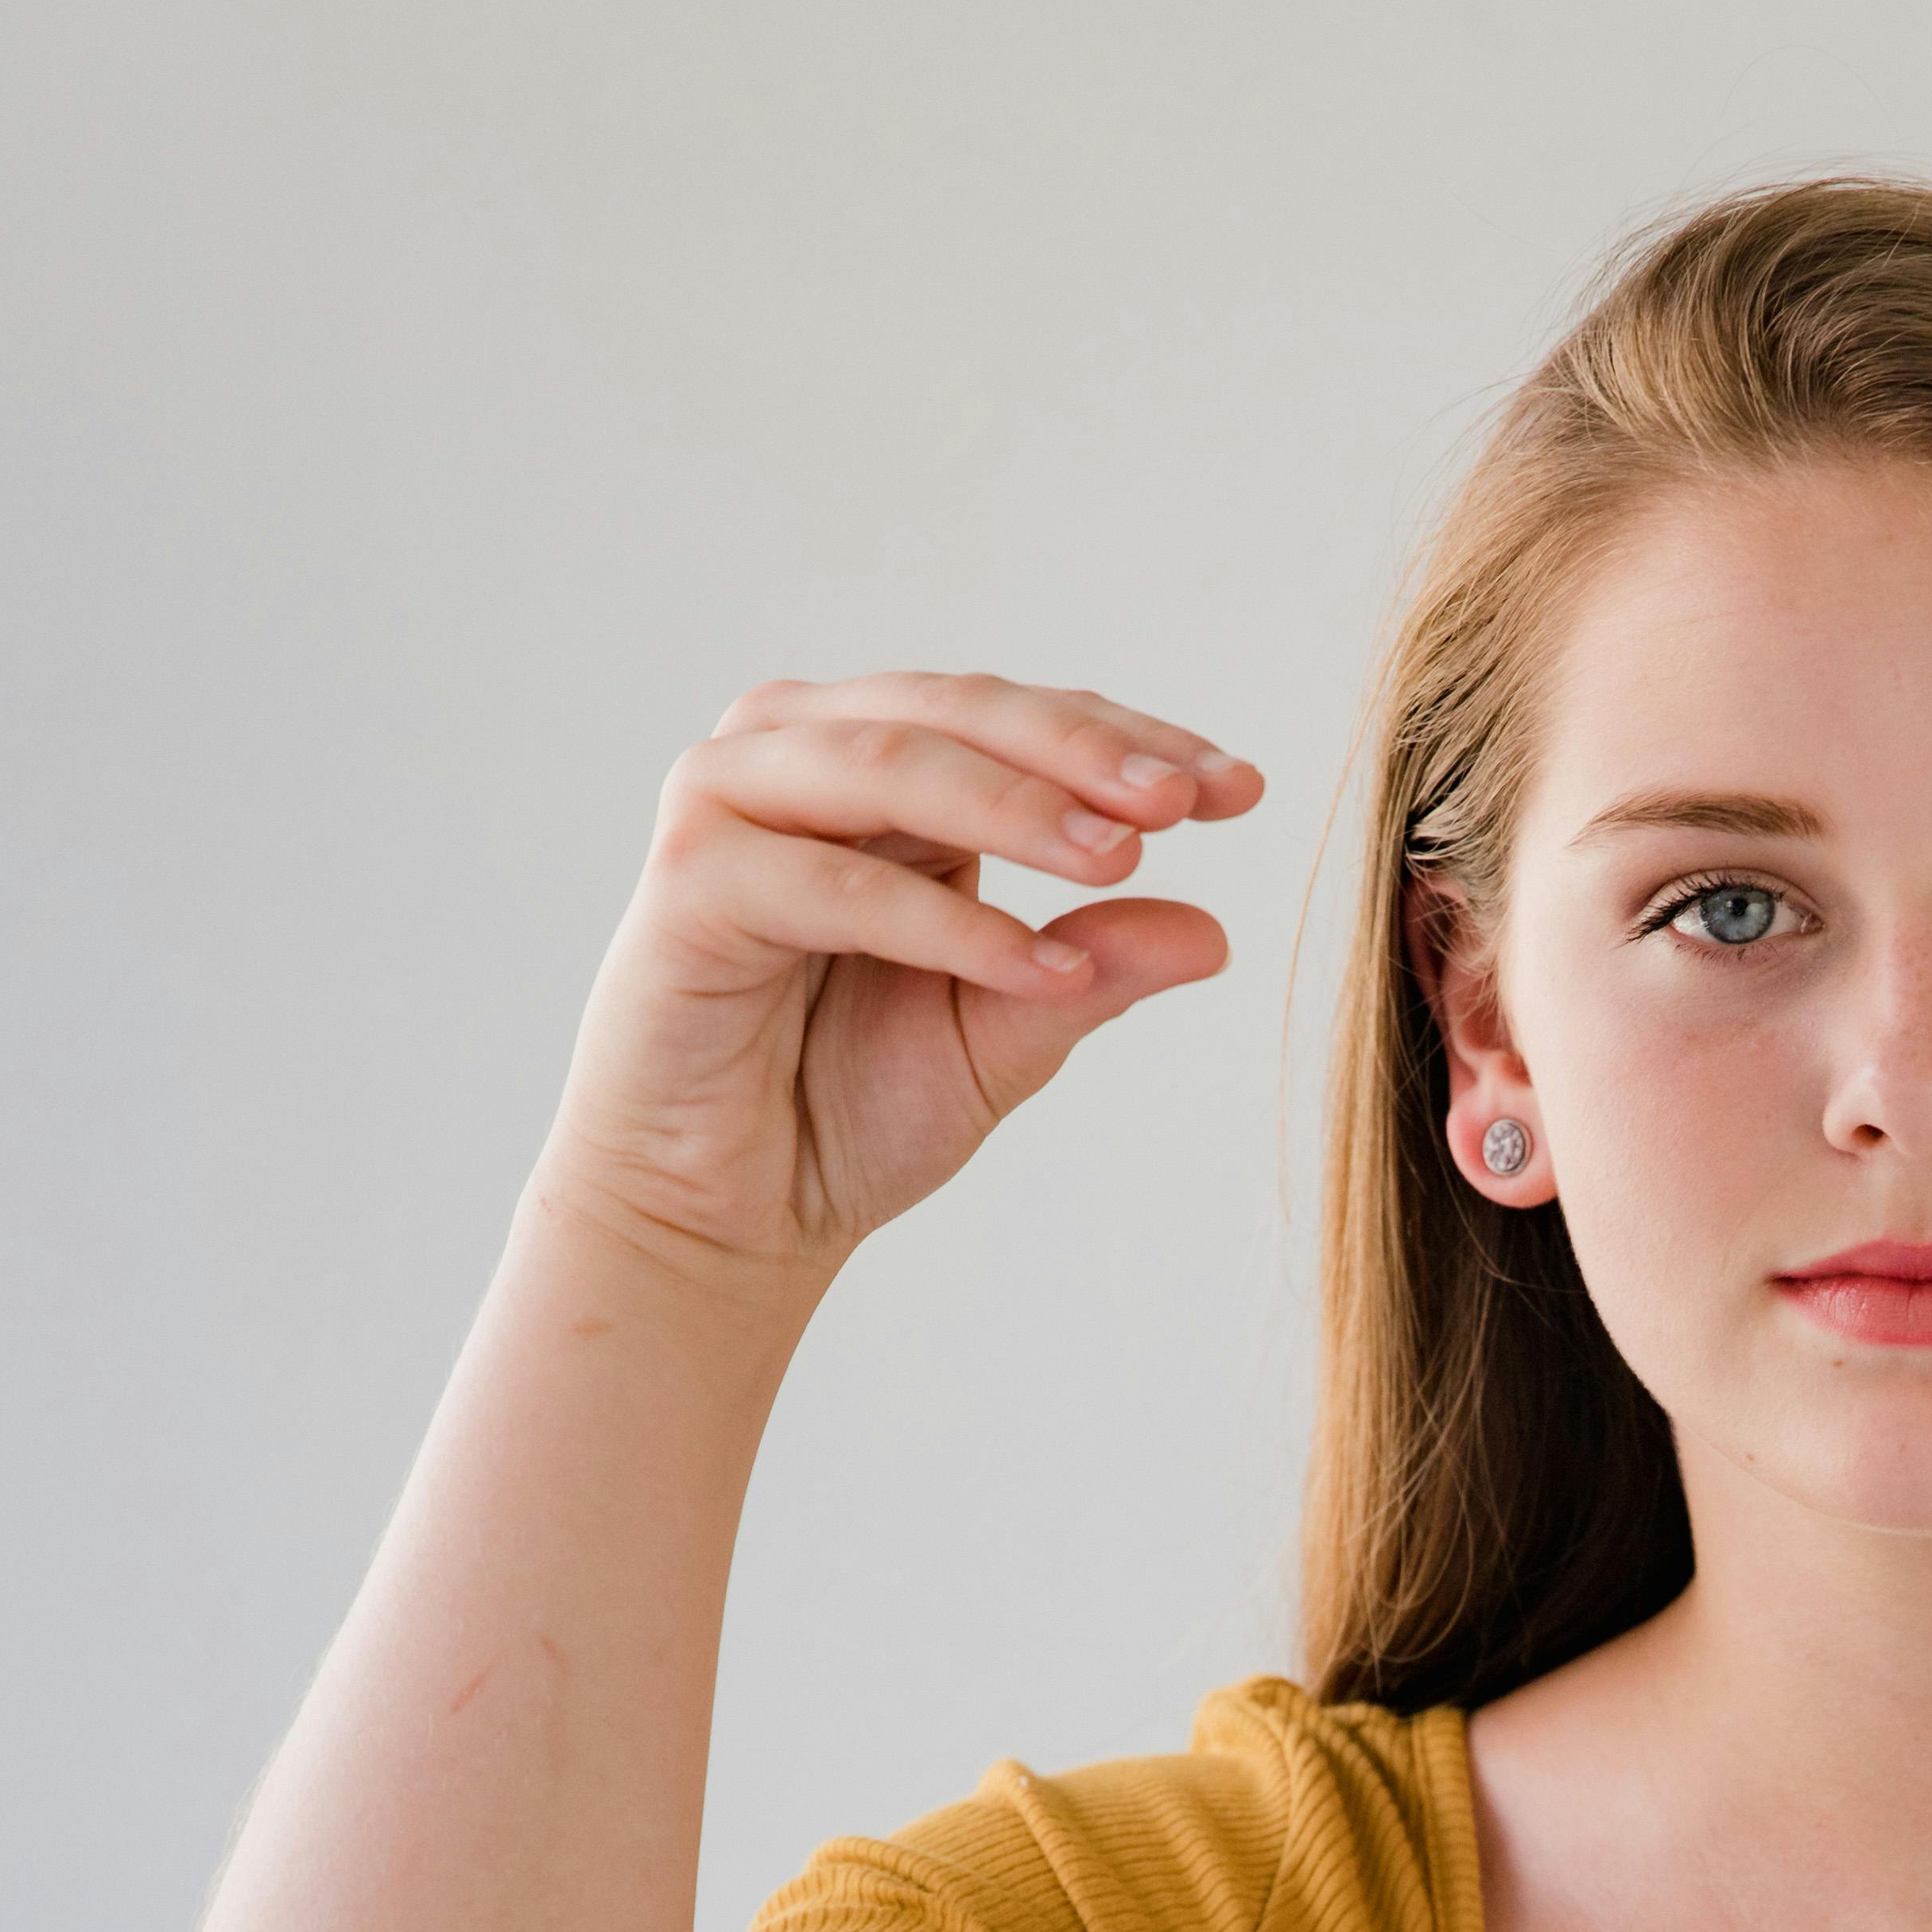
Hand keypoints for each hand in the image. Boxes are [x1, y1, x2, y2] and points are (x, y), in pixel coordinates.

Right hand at [537, 671, 1260, 1276]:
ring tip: (1124, 860)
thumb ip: (1095, 973)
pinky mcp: (690, 885)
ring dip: (1016, 809)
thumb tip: (1215, 932)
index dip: (1131, 744)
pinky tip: (1041, 970)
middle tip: (1185, 802)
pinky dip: (945, 925)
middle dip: (1081, 754)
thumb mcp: (1007, 1034)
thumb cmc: (847, 1112)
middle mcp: (801, 757)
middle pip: (958, 715)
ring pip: (890, 769)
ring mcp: (732, 805)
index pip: (1020, 723)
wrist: (725, 1216)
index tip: (1240, 792)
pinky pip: (834, 885)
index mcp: (882, 770)